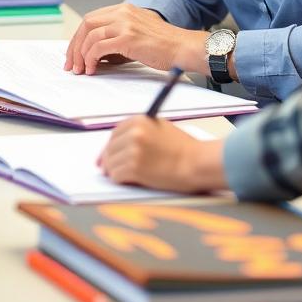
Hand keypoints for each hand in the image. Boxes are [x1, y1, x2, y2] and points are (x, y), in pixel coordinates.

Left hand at [64, 4, 206, 75]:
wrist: (182, 48)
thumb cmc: (163, 46)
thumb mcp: (137, 34)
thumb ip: (116, 38)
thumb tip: (94, 54)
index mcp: (125, 9)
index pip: (92, 19)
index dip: (79, 37)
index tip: (74, 54)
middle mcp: (123, 12)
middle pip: (86, 24)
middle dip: (74, 46)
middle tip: (71, 64)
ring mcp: (125, 23)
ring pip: (90, 35)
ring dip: (81, 55)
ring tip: (81, 70)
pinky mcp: (128, 38)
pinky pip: (98, 47)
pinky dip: (91, 59)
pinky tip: (92, 69)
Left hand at [99, 115, 227, 192]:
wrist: (196, 163)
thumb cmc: (183, 148)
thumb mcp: (160, 128)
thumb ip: (140, 131)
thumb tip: (121, 143)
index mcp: (140, 120)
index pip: (115, 133)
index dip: (109, 145)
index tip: (105, 155)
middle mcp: (134, 133)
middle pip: (110, 148)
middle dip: (108, 160)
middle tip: (108, 169)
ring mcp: (133, 151)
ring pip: (111, 164)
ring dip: (115, 172)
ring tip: (123, 176)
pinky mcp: (134, 168)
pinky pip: (116, 176)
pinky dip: (120, 180)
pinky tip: (128, 181)